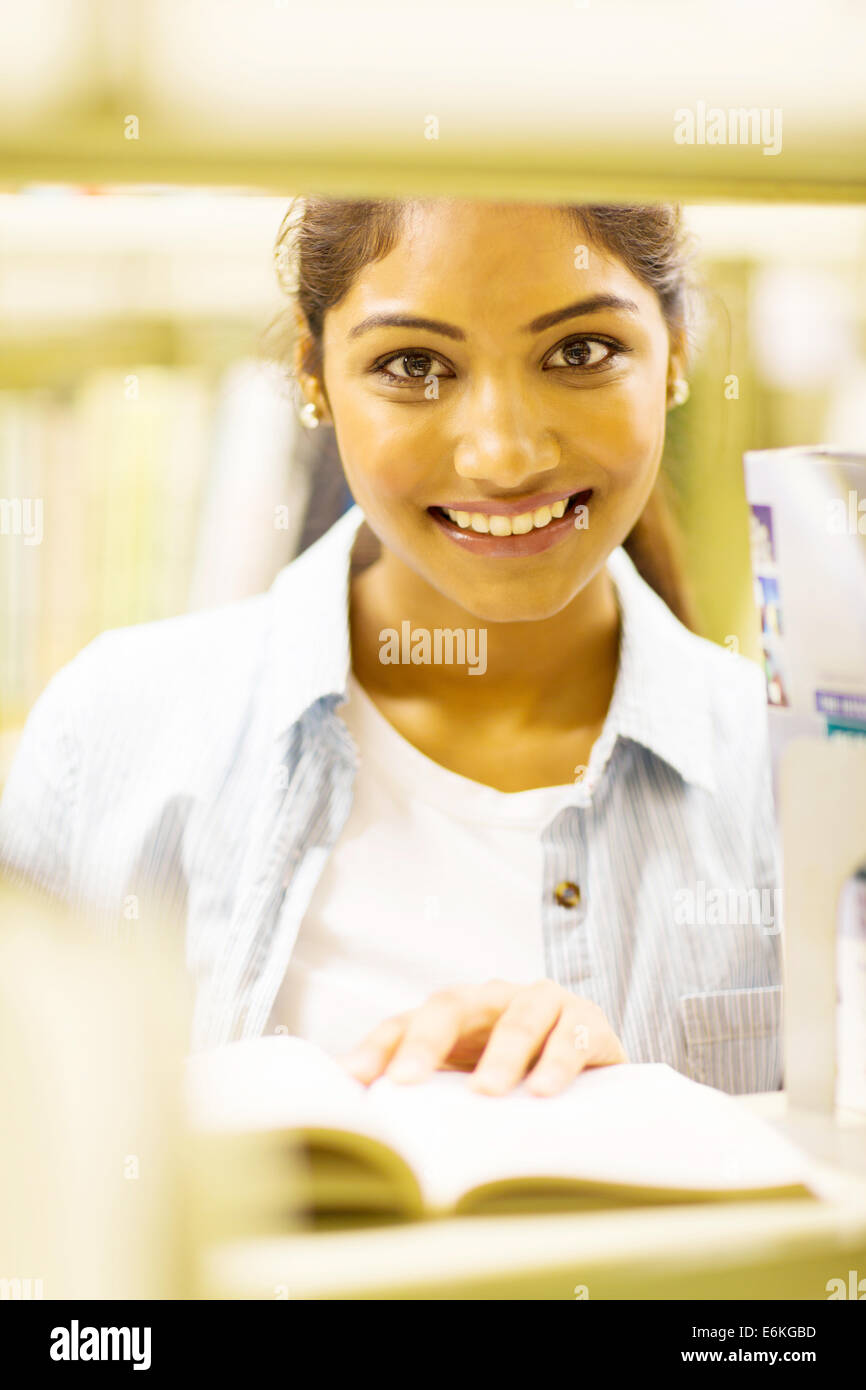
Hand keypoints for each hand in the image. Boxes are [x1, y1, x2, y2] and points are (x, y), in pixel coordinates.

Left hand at [336, 979, 627, 1096]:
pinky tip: (543, 1091)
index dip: (377, 1049)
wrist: (595, 1065)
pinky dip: (558, 1062)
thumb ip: (419, 1088)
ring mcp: (542, 1002)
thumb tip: (351, 1104)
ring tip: (485, 1093)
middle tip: (406, 1082)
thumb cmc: (516, 1073)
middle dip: (426, 1042)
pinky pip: (572, 1036)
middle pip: (452, 1007)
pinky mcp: (587, 1020)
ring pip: (517, 1019)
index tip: (354, 1081)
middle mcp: (493, 998)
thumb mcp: (464, 1078)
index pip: (405, 1023)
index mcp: (455, 1012)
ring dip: (500, 1055)